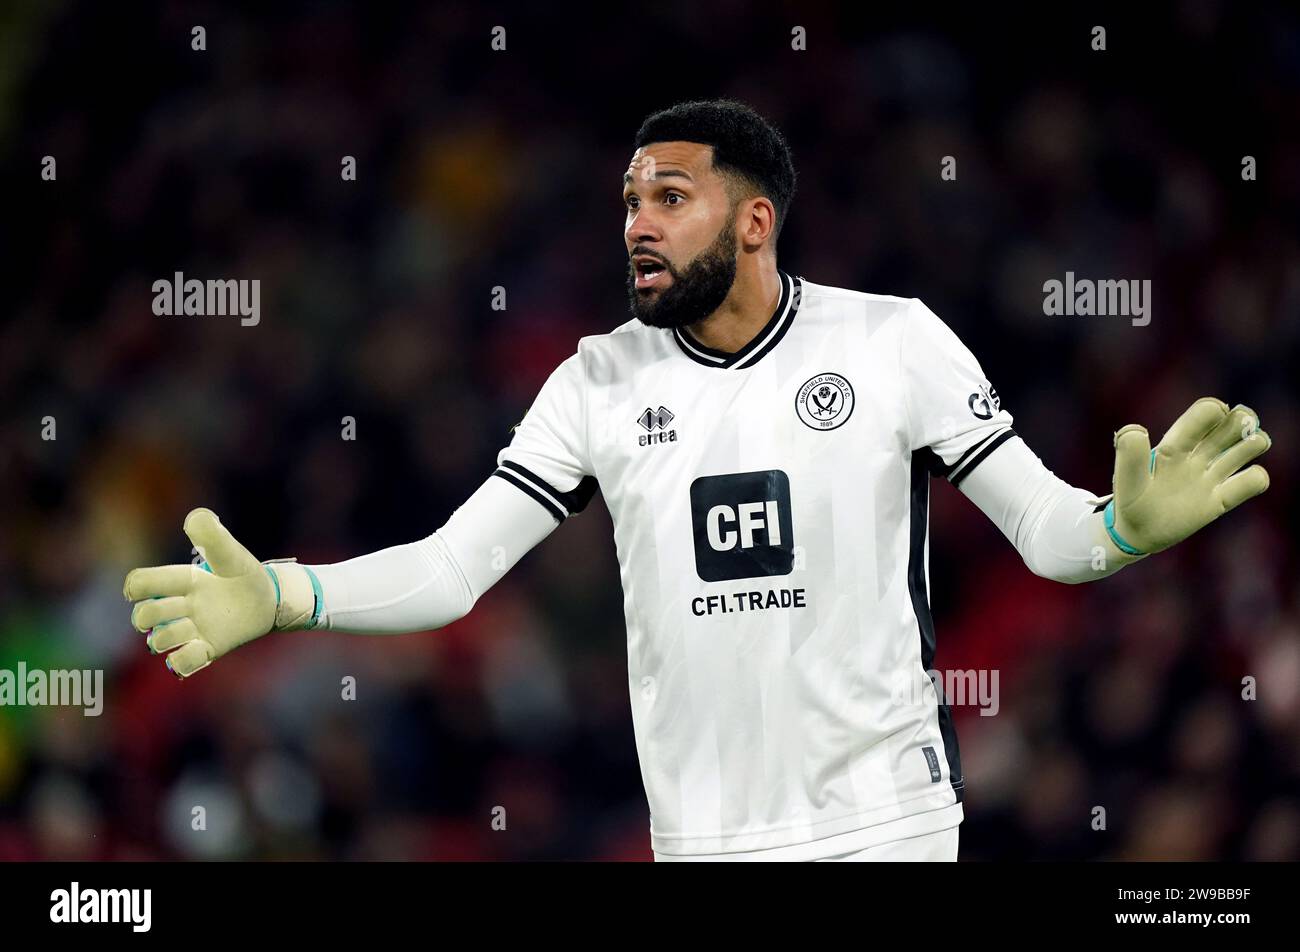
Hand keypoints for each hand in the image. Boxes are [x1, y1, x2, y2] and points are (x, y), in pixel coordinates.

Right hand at [124, 508, 279, 677]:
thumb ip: (213, 535)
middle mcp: (181, 607)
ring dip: (168, 637)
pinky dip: (182, 661)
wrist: (271, 599)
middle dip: (149, 615)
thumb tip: (194, 516)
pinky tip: (196, 649)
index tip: (138, 590)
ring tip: (189, 628)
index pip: (142, 584)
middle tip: (177, 608)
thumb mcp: (231, 553)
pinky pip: (182, 663)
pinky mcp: (207, 649)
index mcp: (182, 581)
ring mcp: (193, 629)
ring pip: (159, 641)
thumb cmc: (244, 574)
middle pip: (144, 616)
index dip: (135, 586)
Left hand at [1106, 397, 1270, 555]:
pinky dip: (1257, 478)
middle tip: (1247, 424)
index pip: (1200, 417)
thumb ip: (1130, 456)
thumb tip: (1136, 429)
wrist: (1134, 533)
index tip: (1218, 412)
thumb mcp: (1126, 480)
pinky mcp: (1219, 502)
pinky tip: (1247, 481)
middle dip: (1242, 419)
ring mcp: (1209, 479)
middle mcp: (1195, 457)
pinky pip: (1249, 484)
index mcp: (1174, 446)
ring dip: (1255, 441)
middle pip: (1229, 427)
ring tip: (1253, 444)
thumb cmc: (1128, 501)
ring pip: (1244, 449)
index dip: (1213, 410)